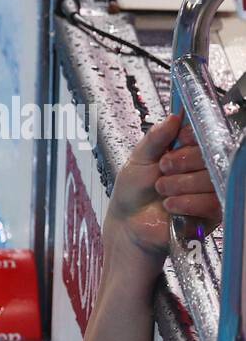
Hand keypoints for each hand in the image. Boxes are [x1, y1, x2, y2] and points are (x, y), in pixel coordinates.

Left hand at [106, 113, 222, 260]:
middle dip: (181, 163)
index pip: (205, 134)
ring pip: (210, 179)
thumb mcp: (138, 159)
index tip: (178, 143)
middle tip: (162, 170)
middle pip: (210, 155)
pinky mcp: (212, 212)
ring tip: (161, 190)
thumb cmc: (132, 192)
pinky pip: (210, 202)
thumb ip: (155, 138)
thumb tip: (173, 116)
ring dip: (180, 185)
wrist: (128, 224)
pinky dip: (187, 202)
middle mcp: (202, 168)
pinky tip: (170, 205)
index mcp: (187, 151)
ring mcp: (209, 189)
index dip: (192, 138)